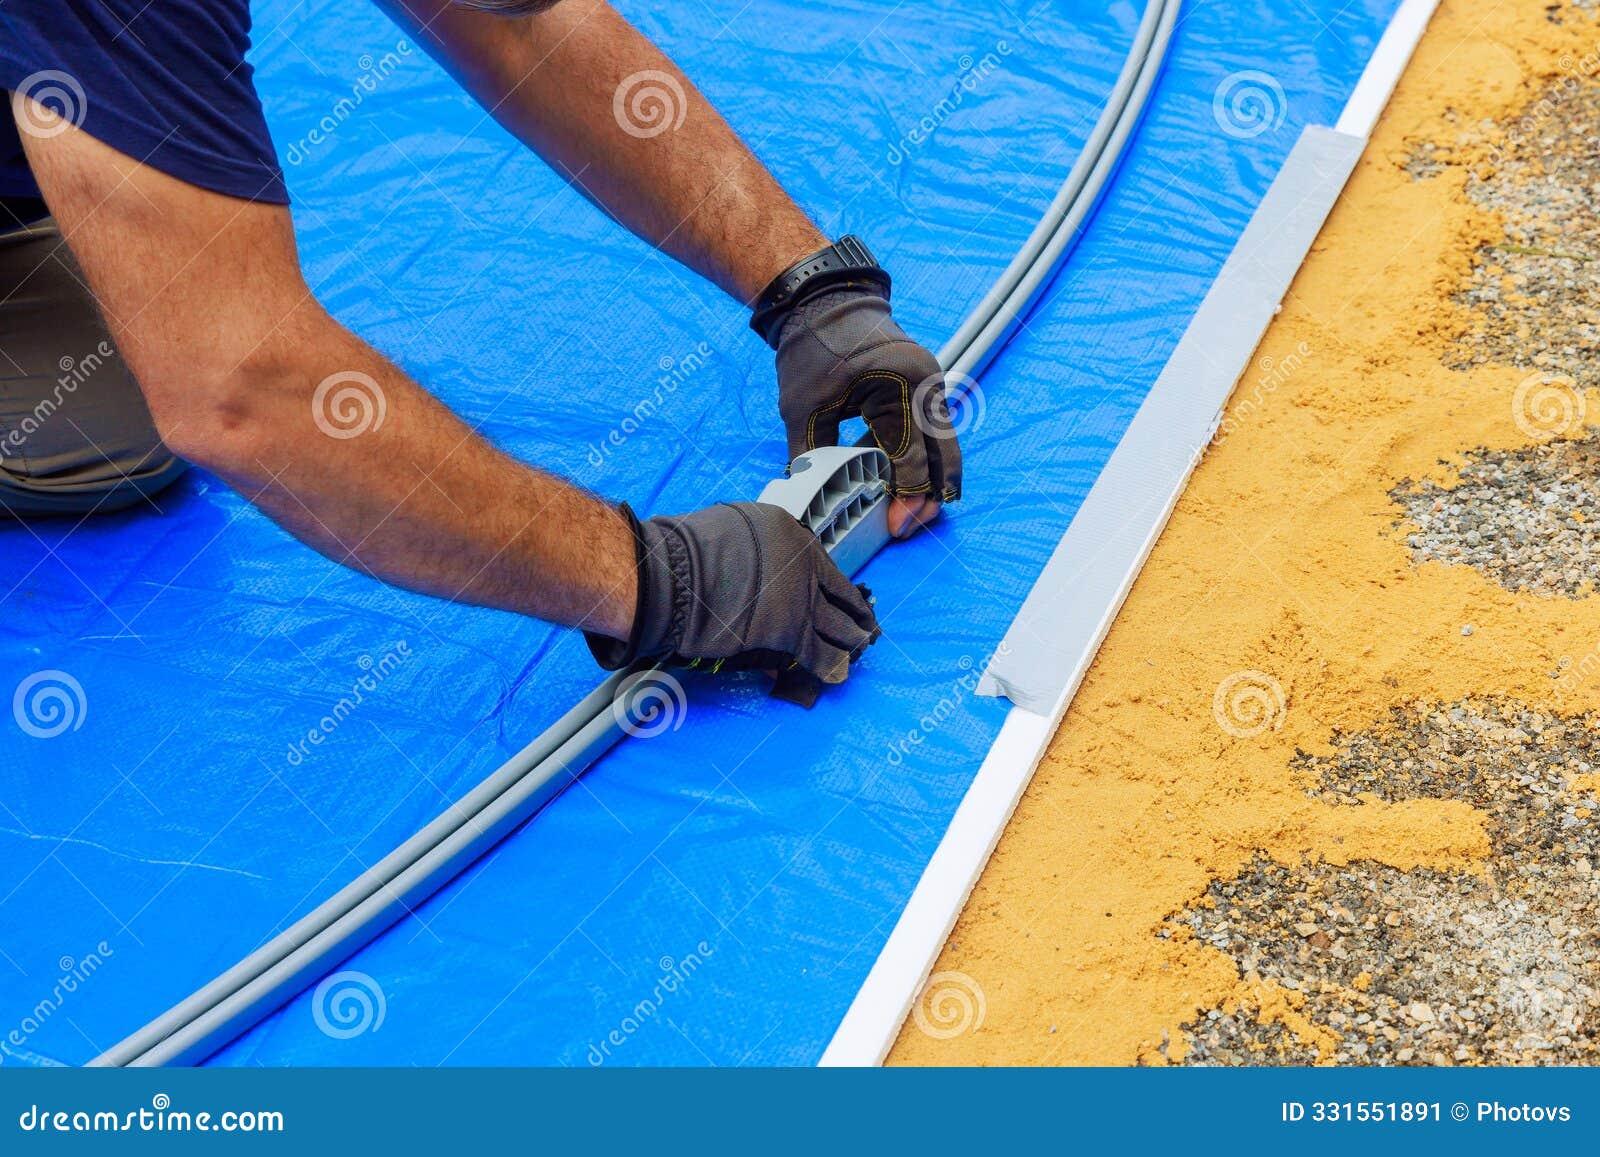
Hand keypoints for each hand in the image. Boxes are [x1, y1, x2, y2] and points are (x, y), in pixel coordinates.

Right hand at [584, 501, 879, 685]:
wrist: (674, 576)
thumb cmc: (685, 551)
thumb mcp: (730, 533)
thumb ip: (754, 555)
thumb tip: (759, 583)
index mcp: (790, 534)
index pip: (825, 567)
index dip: (837, 588)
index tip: (845, 598)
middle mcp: (805, 564)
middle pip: (841, 595)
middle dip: (855, 615)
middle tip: (864, 627)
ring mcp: (802, 598)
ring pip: (841, 626)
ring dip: (851, 641)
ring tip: (857, 650)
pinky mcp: (792, 632)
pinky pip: (822, 654)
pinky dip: (832, 666)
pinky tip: (838, 674)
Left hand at [773, 286, 961, 536]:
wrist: (822, 299)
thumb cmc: (812, 347)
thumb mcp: (801, 406)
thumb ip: (809, 454)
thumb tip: (808, 498)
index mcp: (902, 386)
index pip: (912, 457)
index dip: (906, 496)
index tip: (895, 525)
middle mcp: (925, 386)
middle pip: (943, 454)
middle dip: (931, 494)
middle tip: (913, 525)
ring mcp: (927, 384)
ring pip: (942, 443)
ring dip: (931, 478)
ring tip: (917, 511)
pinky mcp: (919, 387)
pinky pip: (930, 429)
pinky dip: (923, 456)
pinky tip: (909, 481)